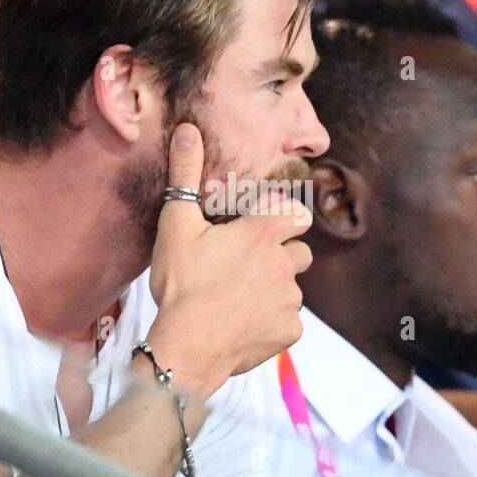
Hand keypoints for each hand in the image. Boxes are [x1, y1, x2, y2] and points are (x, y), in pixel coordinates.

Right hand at [146, 124, 311, 398]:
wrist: (188, 346)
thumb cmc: (182, 283)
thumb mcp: (177, 223)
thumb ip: (185, 174)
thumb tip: (188, 130)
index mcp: (264, 232)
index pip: (298, 214)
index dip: (282, 220)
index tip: (259, 231)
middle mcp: (287, 262)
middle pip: (299, 252)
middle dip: (279, 257)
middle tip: (243, 268)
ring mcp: (291, 299)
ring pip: (292, 288)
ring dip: (274, 290)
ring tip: (238, 298)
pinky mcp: (290, 331)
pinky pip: (288, 321)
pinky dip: (270, 322)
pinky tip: (242, 324)